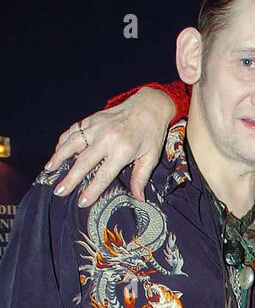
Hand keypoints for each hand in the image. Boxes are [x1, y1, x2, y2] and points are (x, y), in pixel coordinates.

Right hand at [43, 88, 175, 205]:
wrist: (149, 105)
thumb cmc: (151, 134)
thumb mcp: (151, 157)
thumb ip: (141, 177)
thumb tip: (138, 198)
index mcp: (122, 150)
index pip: (103, 175)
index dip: (92, 190)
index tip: (81, 202)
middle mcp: (106, 138)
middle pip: (83, 162)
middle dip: (70, 178)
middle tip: (59, 191)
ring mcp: (97, 126)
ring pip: (73, 143)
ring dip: (59, 156)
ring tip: (49, 169)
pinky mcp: (92, 119)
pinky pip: (74, 130)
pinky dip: (64, 140)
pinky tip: (57, 150)